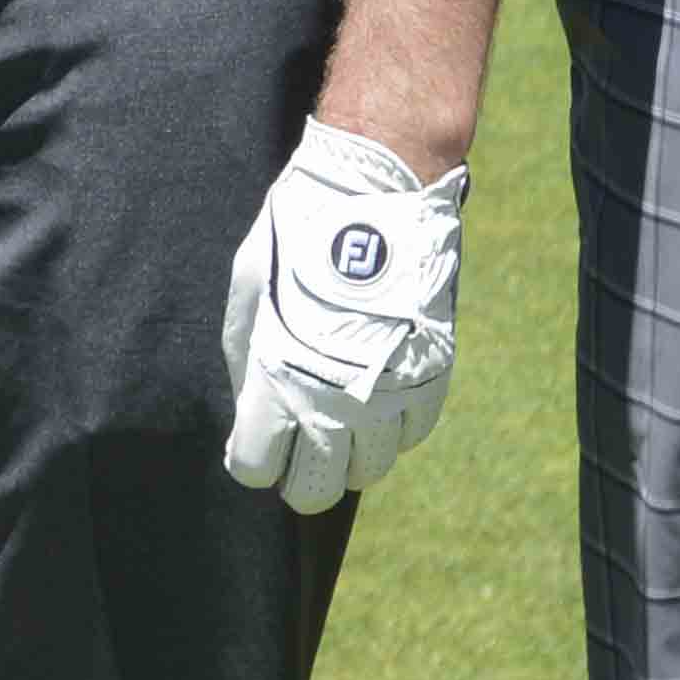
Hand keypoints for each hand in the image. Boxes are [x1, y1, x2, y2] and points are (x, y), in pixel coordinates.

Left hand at [216, 121, 466, 516]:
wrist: (376, 191)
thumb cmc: (299, 236)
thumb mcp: (250, 294)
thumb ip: (249, 363)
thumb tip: (250, 416)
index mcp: (277, 378)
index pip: (256, 467)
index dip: (252, 458)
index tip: (256, 440)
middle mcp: (334, 399)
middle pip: (315, 488)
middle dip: (299, 475)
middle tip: (297, 447)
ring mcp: (388, 392)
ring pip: (368, 470)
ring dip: (349, 453)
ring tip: (340, 419)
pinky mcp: (430, 375)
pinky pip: (411, 435)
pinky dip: (393, 426)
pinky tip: (378, 396)